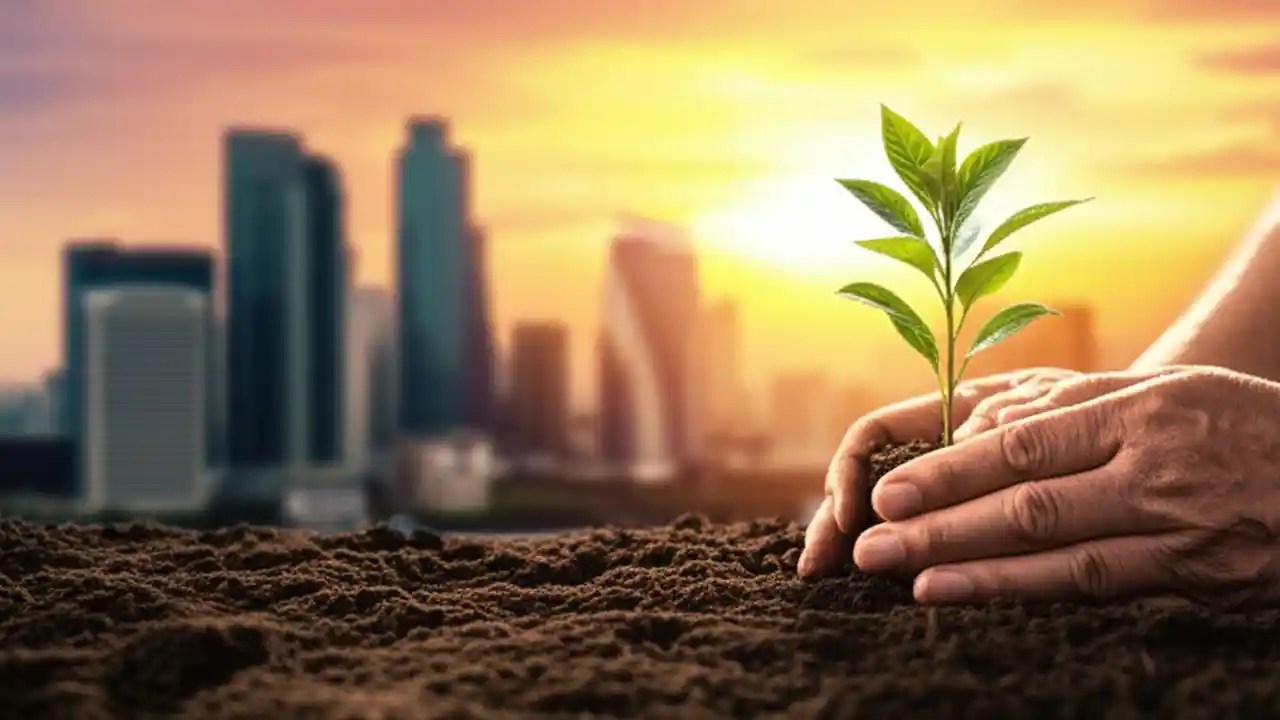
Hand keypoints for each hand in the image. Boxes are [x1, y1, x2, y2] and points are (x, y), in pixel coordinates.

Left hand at [852, 366, 1279, 606]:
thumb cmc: (1235, 421)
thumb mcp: (1167, 389)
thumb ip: (1076, 406)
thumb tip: (981, 424)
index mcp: (1140, 412)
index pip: (1024, 448)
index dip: (950, 474)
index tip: (889, 494)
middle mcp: (1156, 473)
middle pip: (1030, 507)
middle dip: (942, 529)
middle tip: (873, 547)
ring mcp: (1180, 532)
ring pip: (1062, 559)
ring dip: (979, 575)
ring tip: (912, 583)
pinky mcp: (1197, 580)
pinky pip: (1105, 590)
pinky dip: (1038, 596)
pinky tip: (985, 600)